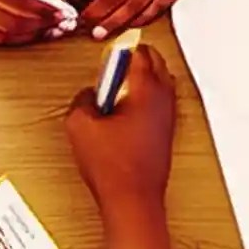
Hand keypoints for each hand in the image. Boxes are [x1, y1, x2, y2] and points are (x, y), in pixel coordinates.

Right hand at [65, 45, 175, 224]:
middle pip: (155, 60)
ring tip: (117, 93)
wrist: (133, 199)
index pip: (139, 50)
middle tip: (111, 71)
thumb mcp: (79, 125)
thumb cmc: (112, 166)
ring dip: (141, 78)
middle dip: (134, 58)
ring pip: (161, 80)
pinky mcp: (167, 130)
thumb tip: (89, 94)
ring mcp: (168, 115)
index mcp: (145, 89)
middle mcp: (163, 98)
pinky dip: (146, 97)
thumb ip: (82, 99)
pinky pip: (160, 100)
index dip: (120, 49)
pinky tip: (125, 114)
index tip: (107, 56)